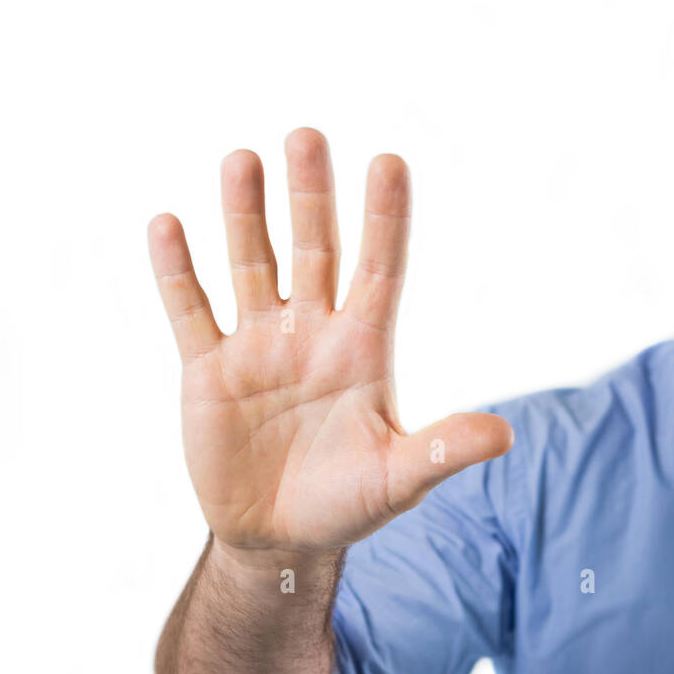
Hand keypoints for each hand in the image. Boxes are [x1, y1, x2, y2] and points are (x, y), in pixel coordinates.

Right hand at [147, 128, 513, 552]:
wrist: (279, 538)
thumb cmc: (349, 504)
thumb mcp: (399, 479)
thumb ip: (443, 449)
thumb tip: (506, 436)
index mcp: (363, 348)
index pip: (379, 268)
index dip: (385, 218)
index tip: (389, 160)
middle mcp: (312, 333)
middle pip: (313, 250)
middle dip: (310, 195)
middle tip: (307, 136)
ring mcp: (258, 347)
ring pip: (251, 264)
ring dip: (244, 215)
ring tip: (241, 159)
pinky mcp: (208, 370)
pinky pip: (190, 310)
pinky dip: (177, 271)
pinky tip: (167, 224)